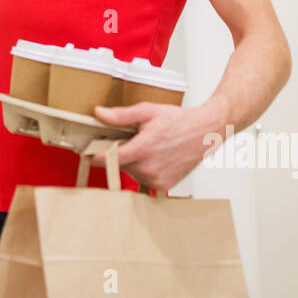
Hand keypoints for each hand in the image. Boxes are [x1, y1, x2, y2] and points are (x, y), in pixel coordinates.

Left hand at [90, 99, 230, 190]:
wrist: (205, 132)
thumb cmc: (178, 120)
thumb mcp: (147, 111)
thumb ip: (120, 115)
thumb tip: (98, 113)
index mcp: (142, 149)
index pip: (108, 159)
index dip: (97, 154)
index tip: (92, 148)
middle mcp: (149, 168)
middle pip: (118, 165)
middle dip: (119, 153)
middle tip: (130, 140)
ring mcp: (157, 179)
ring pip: (131, 172)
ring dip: (132, 162)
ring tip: (147, 147)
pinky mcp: (164, 186)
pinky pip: (144, 179)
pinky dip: (144, 169)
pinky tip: (155, 157)